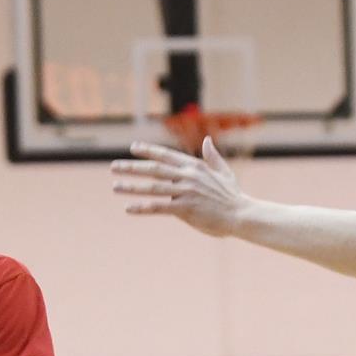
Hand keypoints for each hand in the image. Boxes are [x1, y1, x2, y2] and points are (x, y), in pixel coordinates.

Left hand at [110, 138, 248, 236]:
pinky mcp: (186, 208)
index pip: (166, 155)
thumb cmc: (232, 196)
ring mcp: (186, 191)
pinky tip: (129, 208)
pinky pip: (159, 207)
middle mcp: (188, 176)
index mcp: (195, 166)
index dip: (148, 151)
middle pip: (154, 169)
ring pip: (152, 187)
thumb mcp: (224, 172)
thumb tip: (207, 141)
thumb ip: (213, 156)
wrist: (241, 215)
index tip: (133, 149)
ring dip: (132, 187)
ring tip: (115, 187)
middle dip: (132, 167)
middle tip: (114, 167)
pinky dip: (142, 207)